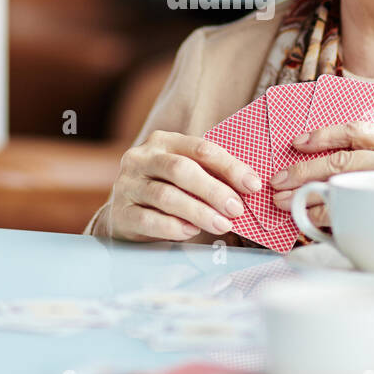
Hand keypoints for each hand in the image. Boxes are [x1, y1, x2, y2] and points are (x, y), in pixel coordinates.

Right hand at [106, 131, 260, 241]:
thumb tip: (250, 187)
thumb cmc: (166, 189)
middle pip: (181, 170)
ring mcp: (127, 185)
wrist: (125, 213)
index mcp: (163, 141)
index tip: (253, 185)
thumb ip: (211, 175)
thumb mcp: (186, 174)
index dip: (230, 166)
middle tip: (237, 209)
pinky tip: (191, 232)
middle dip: (214, 190)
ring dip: (199, 212)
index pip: (201, 148)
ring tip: (222, 225)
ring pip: (166, 196)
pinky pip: (149, 220)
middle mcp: (141, 158)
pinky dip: (174, 227)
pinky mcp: (120, 212)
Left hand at [269, 122, 373, 227]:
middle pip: (343, 161)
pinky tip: (307, 217)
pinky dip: (323, 215)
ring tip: (283, 201)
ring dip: (306, 194)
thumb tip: (317, 162)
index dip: (323, 135)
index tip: (297, 143)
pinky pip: (349, 212)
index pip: (357, 131)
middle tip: (278, 180)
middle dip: (304, 171)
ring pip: (342, 186)